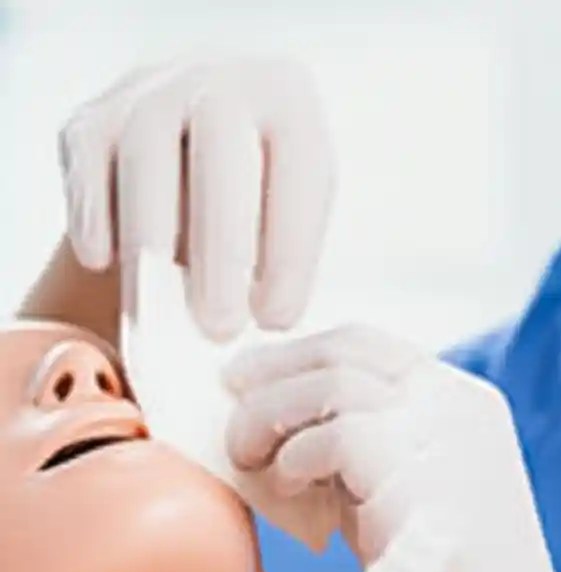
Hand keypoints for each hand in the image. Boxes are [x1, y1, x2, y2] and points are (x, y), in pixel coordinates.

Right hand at [58, 56, 334, 339]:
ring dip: (152, 247)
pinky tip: (107, 264)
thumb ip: (285, 249)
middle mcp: (220, 83)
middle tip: (220, 327)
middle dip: (221, 253)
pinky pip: (90, 170)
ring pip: (147, 165)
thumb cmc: (259, 184)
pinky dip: (95, 221)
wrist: (191, 131)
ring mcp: (150, 92)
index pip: (298, 174)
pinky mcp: (92, 119)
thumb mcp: (293, 202)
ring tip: (160, 313)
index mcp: (288, 99)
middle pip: (221, 163)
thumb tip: (268, 315)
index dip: (289, 252)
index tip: (277, 318)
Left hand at [223, 325, 560, 571]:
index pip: (375, 348)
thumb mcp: (410, 495)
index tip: (255, 376)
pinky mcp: (418, 470)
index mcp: (467, 405)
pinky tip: (289, 492)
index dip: (306, 354)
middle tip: (229, 391)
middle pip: (351, 347)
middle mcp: (460, 405)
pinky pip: (331, 437)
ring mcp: (444, 431)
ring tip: (249, 455)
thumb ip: (366, 452)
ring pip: (333, 381)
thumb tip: (287, 426)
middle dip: (277, 366)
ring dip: (273, 413)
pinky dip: (294, 461)